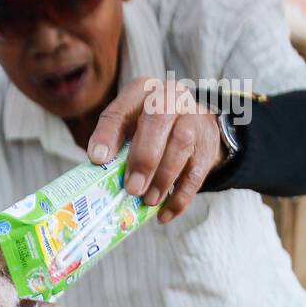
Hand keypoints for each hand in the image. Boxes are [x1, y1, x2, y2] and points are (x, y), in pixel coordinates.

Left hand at [86, 77, 225, 222]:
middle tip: (132, 188)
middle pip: (159, 119)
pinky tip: (164, 213)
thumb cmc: (150, 131)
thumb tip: (98, 170)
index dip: (108, 134)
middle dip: (144, 157)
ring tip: (148, 200)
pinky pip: (196, 172)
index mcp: (142, 93)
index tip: (98, 159)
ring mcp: (193, 118)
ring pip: (182, 143)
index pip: (122, 108)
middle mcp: (170, 97)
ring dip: (163, 177)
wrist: (194, 126)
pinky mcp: (207, 145)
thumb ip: (114, 144)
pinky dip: (180, 197)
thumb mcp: (129, 128)